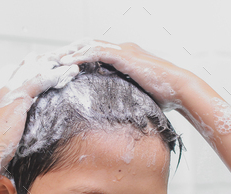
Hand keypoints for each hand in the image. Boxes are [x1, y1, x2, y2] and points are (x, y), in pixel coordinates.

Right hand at [0, 39, 98, 167]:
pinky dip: (57, 75)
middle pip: (24, 66)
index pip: (10, 72)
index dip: (26, 67)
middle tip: (58, 56)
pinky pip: (41, 80)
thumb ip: (4, 123)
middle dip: (42, 60)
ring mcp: (8, 89)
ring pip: (34, 70)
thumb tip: (11, 130)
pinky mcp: (18, 96)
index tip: (39, 63)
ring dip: (54, 64)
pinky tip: (70, 73)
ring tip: (70, 60)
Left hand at [58, 39, 192, 111]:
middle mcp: (123, 50)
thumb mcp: (138, 94)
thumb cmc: (164, 95)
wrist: (179, 89)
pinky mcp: (125, 56)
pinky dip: (81, 56)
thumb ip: (125, 95)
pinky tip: (67, 62)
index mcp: (125, 57)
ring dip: (70, 52)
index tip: (62, 66)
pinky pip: (97, 52)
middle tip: (51, 60)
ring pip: (89, 45)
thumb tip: (117, 111)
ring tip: (53, 60)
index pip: (96, 52)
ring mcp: (124, 51)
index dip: (79, 57)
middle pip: (89, 45)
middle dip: (69, 51)